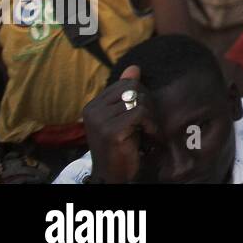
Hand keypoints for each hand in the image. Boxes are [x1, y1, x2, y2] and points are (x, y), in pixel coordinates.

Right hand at [81, 65, 158, 183]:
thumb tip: (134, 68)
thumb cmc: (122, 145)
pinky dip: (150, 124)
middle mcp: (92, 110)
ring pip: (139, 100)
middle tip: (147, 123)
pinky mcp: (110, 130)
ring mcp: (99, 120)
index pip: (126, 83)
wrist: (113, 175)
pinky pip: (140, 114)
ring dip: (150, 116)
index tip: (142, 115)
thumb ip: (127, 93)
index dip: (141, 96)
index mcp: (93, 105)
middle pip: (134, 88)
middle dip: (147, 103)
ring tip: (147, 130)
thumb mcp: (124, 116)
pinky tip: (148, 135)